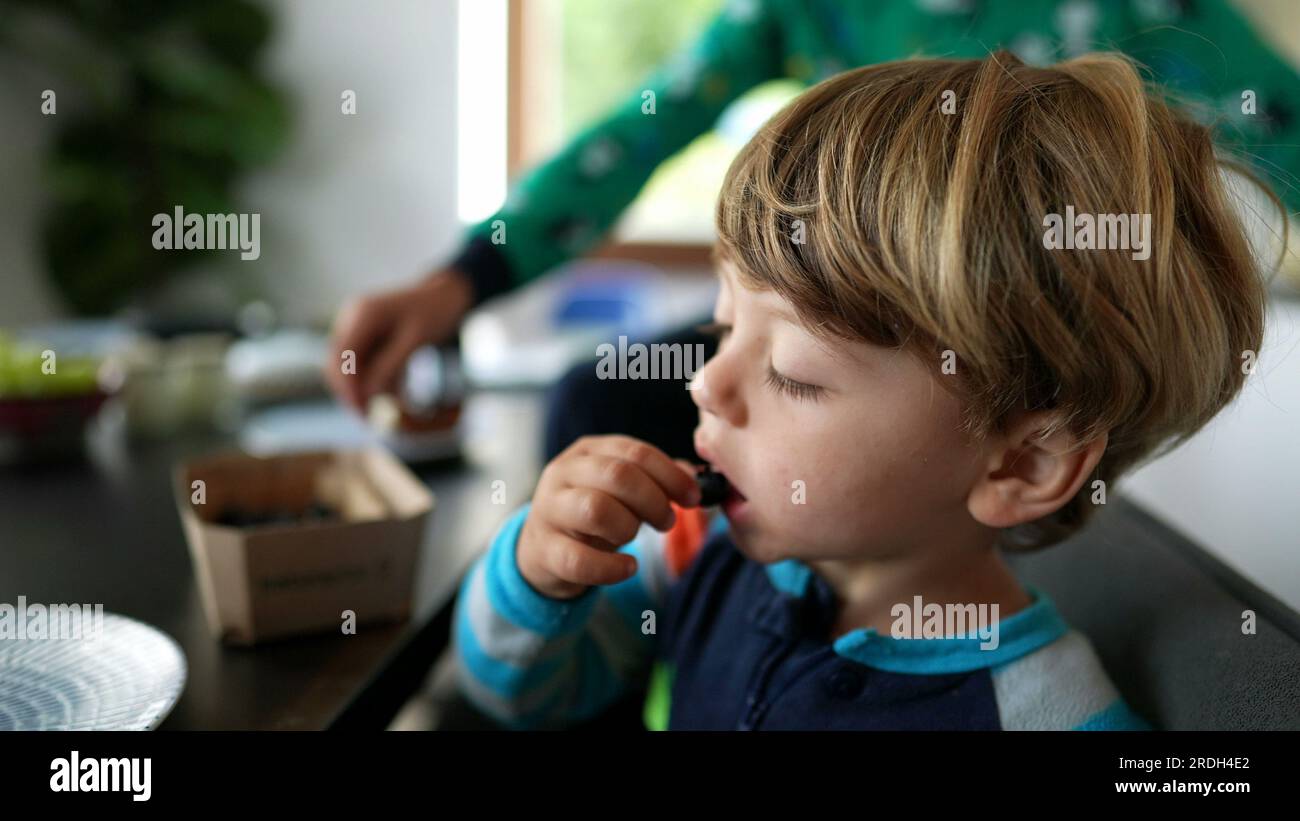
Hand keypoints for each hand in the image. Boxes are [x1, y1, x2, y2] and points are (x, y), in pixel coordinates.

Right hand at [325, 267, 473, 413]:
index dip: (347, 388)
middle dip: (353, 392)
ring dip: (369, 386)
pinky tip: (400, 382)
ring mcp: (355, 327)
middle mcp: (352, 318)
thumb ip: (390, 366)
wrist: (444, 295)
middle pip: (338, 364)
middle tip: (370, 418)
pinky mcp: (363, 336)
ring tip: (401, 393)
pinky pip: (362, 364)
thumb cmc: (434, 312)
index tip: (362, 412)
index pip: (341, 357)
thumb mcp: (416, 340)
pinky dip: (378, 378)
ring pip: (349, 368)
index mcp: (363, 314)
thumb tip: (367, 395)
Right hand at [518, 436, 700, 599]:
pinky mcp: (543, 549)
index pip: (635, 452)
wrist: (543, 549)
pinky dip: (612, 567)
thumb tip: (697, 479)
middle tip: (667, 521)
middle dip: (653, 500)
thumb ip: (657, 480)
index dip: (670, 475)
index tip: (693, 498)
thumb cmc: (593, 514)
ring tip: (634, 538)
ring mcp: (548, 510)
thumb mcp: (621, 490)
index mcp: (588, 451)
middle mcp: (563, 473)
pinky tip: (628, 567)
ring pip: (596, 510)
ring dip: (628, 527)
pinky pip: (580, 560)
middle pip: (617, 475)